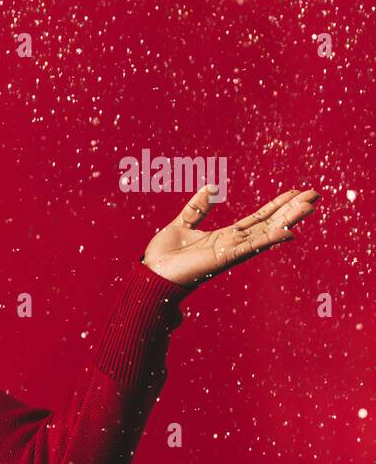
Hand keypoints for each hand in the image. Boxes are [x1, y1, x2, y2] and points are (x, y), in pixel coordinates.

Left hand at [141, 185, 319, 287]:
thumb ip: (197, 208)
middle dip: (290, 210)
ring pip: (265, 234)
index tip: (294, 192)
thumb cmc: (163, 256)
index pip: (256, 219)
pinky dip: (269, 240)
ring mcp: (230, 252)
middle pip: (267, 225)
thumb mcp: (181, 224)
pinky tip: (289, 233)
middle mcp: (231, 245)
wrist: (149, 276)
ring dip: (288, 220)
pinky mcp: (223, 259)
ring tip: (310, 206)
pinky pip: (250, 248)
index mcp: (223, 237)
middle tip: (314, 195)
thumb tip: (210, 187)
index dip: (275, 206)